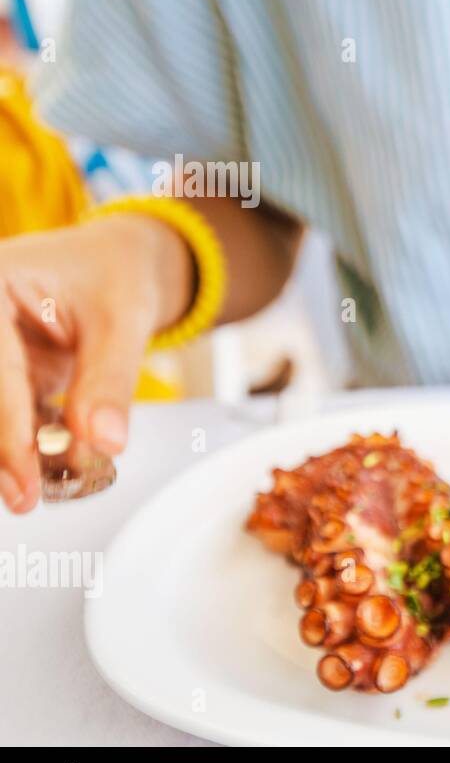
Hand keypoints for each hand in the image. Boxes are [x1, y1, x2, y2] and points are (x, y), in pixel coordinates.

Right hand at [0, 215, 191, 512]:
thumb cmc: (118, 273)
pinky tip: (41, 474)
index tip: (24, 476)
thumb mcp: (125, 319)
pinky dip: (20, 448)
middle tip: (25, 497)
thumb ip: (110, 380)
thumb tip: (103, 442)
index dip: (7, 429)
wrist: (120, 265)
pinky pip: (4, 418)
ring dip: (6, 453)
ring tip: (34, 493)